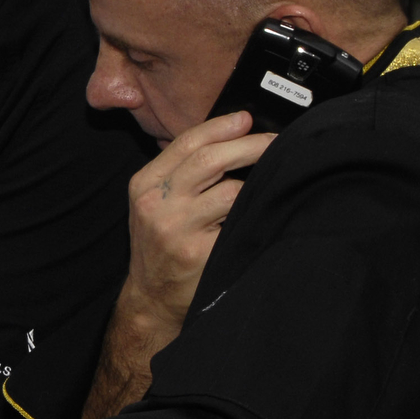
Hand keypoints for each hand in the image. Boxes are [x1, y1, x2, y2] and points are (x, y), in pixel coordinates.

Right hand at [118, 110, 273, 339]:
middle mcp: (157, 204)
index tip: (246, 119)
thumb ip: (180, 173)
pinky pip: (238, 222)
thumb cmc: (162, 246)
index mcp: (145, 185)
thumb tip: (229, 135)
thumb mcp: (156, 204)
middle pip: (210, 159)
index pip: (187, 143)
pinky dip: (252, 214)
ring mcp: (177, 229)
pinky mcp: (198, 253)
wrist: (152, 299)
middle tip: (274, 142)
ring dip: (255, 184)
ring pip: (230, 191)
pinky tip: (259, 212)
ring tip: (267, 183)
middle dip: (249, 145)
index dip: (221, 126)